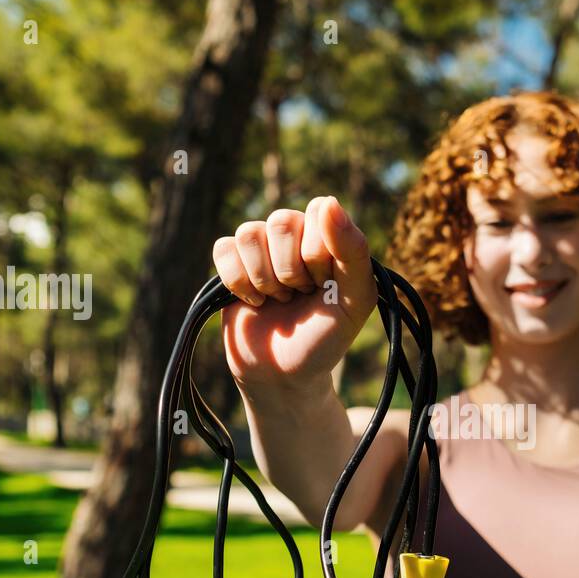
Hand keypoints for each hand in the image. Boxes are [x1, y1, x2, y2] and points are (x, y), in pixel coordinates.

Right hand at [215, 196, 377, 393]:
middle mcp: (295, 237)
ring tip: (278, 300)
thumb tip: (328, 201)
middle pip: (281, 221)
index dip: (317, 251)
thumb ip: (353, 251)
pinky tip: (253, 301)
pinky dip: (238, 281)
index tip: (324, 284)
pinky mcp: (231, 264)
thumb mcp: (354, 300)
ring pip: (249, 233)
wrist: (285, 377)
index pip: (318, 210)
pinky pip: (224, 248)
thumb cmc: (324, 339)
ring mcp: (261, 249)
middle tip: (300, 295)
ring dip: (264, 278)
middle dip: (290, 269)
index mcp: (328, 239)